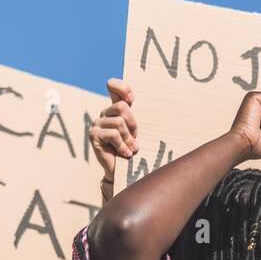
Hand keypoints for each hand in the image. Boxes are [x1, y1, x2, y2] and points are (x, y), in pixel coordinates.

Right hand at [90, 78, 137, 200]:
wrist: (126, 174)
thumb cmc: (137, 152)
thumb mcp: (141, 133)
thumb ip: (143, 120)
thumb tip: (166, 102)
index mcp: (115, 109)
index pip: (112, 85)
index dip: (122, 87)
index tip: (133, 98)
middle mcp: (104, 114)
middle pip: (121, 106)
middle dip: (133, 124)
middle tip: (135, 138)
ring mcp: (97, 124)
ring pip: (119, 122)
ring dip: (129, 139)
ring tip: (131, 149)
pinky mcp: (94, 135)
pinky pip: (113, 134)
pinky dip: (123, 145)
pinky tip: (126, 154)